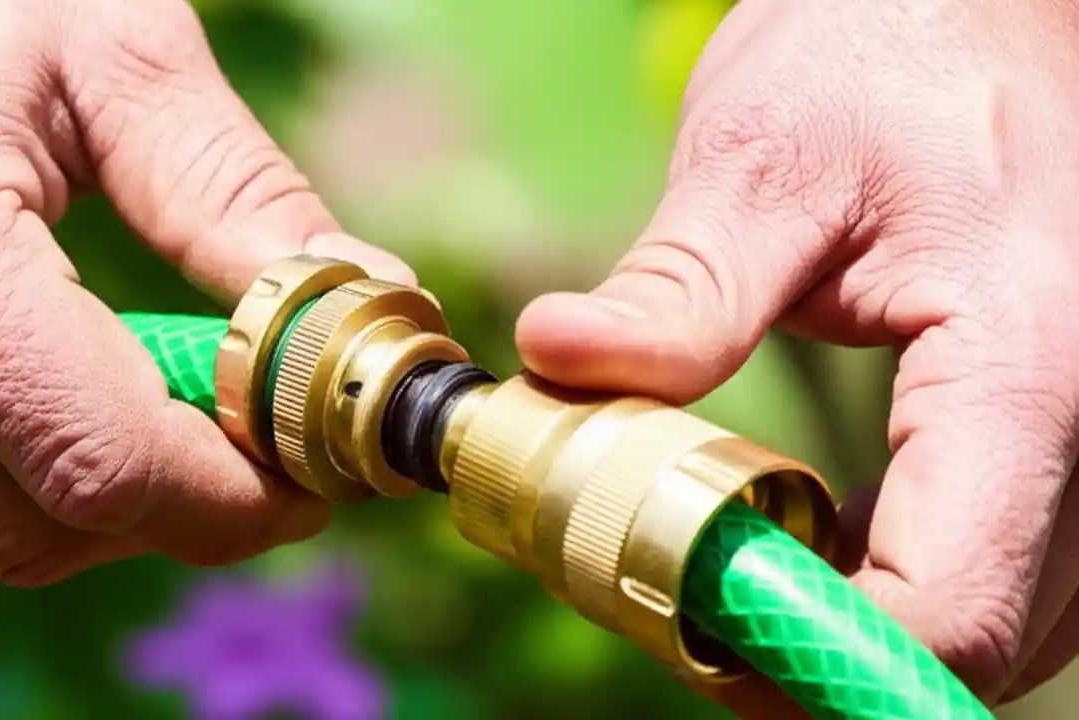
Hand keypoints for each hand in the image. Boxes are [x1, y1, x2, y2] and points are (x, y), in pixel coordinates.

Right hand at [0, 0, 412, 585]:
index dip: (232, 502)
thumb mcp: (119, 57)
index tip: (301, 484)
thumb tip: (365, 301)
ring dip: (64, 501)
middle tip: (232, 448)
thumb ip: (239, 196)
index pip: (107, 465)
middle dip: (164, 508)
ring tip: (108, 398)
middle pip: (36, 531)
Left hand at [518, 0, 1078, 710]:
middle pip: (985, 634)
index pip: (953, 601)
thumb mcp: (769, 159)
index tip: (696, 634)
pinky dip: (895, 577)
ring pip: (1004, 610)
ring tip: (732, 582)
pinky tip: (799, 539)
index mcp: (1027, 367)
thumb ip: (682, 286)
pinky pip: (994, 550)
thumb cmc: (887, 54)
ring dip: (865, 625)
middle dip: (833, 654)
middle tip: (694, 618)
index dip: (820, 654)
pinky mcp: (1048, 420)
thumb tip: (562, 358)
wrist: (966, 5)